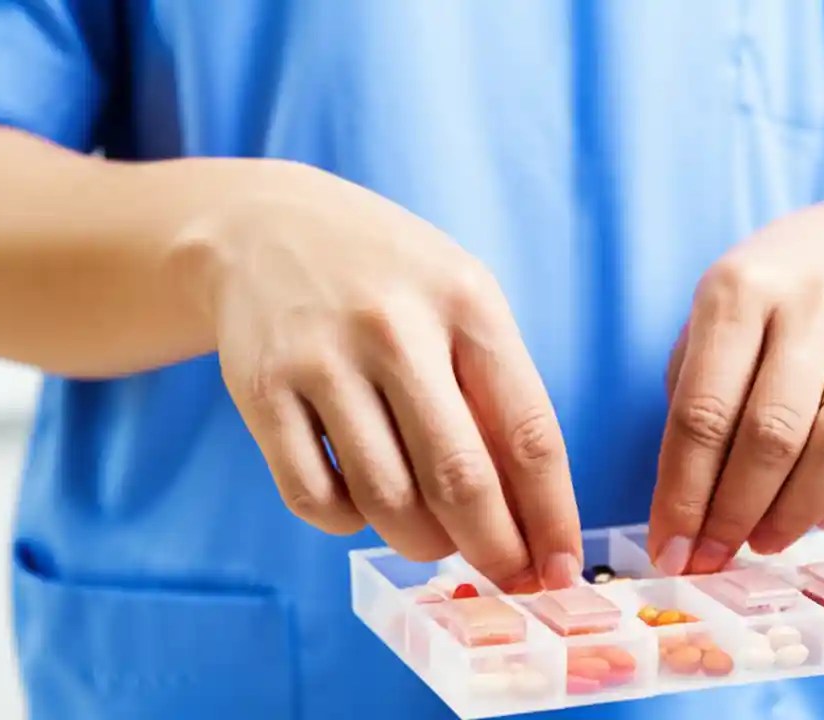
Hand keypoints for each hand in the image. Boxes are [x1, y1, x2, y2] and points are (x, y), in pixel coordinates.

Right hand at [178, 161, 581, 589]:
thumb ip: (496, 392)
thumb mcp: (461, 300)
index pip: (528, 433)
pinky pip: (315, 498)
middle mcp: (395, 328)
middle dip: (493, 549)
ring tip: (435, 536)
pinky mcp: (261, 391)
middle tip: (505, 575)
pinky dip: (348, 523)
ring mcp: (322, 359)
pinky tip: (363, 501)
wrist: (266, 226)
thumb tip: (530, 514)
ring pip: (387, 500)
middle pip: (459, 479)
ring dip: (423, 542)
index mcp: (467, 302)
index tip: (561, 566)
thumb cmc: (391, 279)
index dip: (551, 515)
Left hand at [647, 199, 823, 574]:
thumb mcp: (703, 332)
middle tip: (711, 556)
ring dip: (797, 513)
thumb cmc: (758, 308)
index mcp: (739, 292)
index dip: (684, 494)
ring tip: (762, 541)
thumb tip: (683, 522)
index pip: (705, 411)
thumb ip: (690, 414)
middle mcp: (811, 308)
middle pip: (773, 434)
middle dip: (734, 513)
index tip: (671, 549)